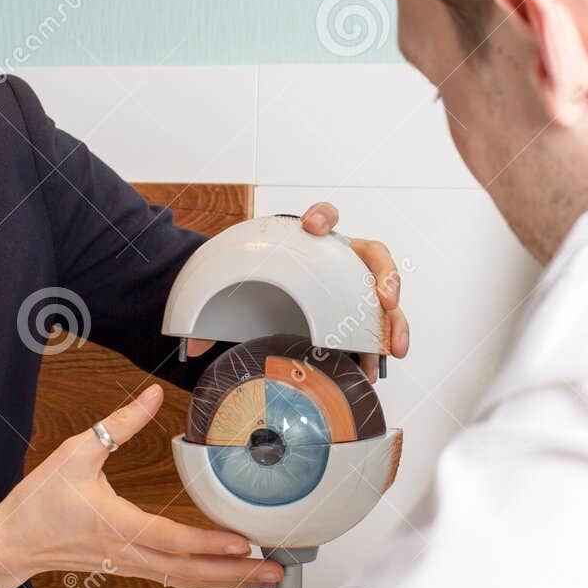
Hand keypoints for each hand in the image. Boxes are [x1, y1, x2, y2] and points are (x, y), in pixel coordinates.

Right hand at [0, 384, 285, 587]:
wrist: (13, 541)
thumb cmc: (39, 501)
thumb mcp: (77, 451)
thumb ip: (120, 423)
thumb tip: (152, 396)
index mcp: (117, 525)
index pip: (172, 540)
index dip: (209, 543)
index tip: (242, 542)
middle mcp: (128, 553)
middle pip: (190, 572)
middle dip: (236, 573)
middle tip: (275, 568)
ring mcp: (130, 566)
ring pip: (185, 581)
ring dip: (227, 579)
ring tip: (263, 573)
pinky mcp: (129, 568)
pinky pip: (173, 578)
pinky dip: (204, 578)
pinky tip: (227, 572)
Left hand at [186, 202, 409, 378]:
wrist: (267, 304)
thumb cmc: (261, 289)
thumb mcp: (243, 292)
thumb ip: (222, 308)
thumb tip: (193, 342)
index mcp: (315, 244)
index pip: (324, 218)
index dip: (322, 217)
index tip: (311, 227)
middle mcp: (342, 261)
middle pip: (374, 256)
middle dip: (384, 275)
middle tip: (384, 297)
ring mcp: (356, 288)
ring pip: (386, 295)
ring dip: (394, 320)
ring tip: (395, 346)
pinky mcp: (359, 317)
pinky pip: (378, 329)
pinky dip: (381, 347)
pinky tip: (376, 369)